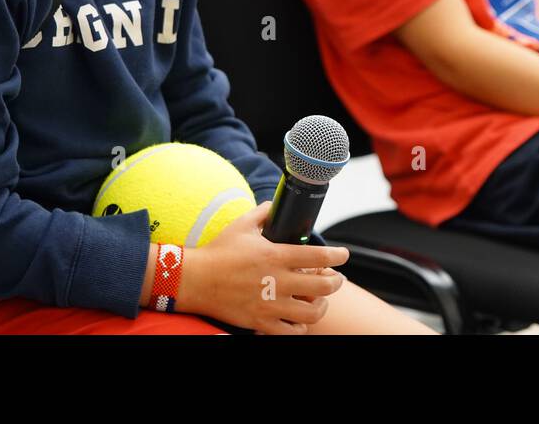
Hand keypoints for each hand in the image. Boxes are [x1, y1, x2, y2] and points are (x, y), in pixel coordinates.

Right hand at [178, 202, 349, 333]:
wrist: (194, 280)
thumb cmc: (218, 251)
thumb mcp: (242, 225)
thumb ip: (263, 213)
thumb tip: (274, 205)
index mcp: (276, 255)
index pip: (319, 257)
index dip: (338, 256)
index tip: (344, 255)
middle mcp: (277, 281)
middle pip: (323, 286)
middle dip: (336, 282)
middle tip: (335, 279)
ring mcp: (270, 304)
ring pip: (312, 312)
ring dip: (322, 306)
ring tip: (320, 301)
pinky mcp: (260, 322)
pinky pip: (291, 332)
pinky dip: (301, 327)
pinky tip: (300, 319)